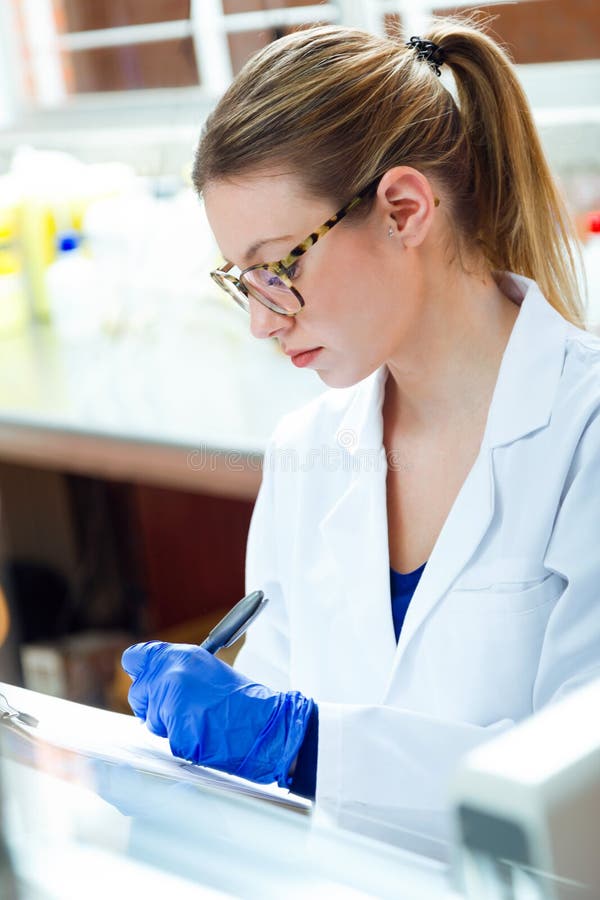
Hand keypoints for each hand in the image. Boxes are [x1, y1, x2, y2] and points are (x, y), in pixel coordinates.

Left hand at [121, 641, 313, 787]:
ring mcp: (171, 701)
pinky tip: (203, 734)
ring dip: (169, 725)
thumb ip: (176, 671)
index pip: (136, 657)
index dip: (140, 670)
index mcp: (181, 655)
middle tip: (179, 710)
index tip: (144, 678)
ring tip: (200, 721)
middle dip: (153, 705)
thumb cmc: (242, 701)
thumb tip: (153, 679)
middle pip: (138, 693)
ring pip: (151, 720)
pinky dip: (181, 741)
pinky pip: (167, 739)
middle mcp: (172, 673)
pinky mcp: (174, 728)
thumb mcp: (208, 671)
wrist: (265, 724)